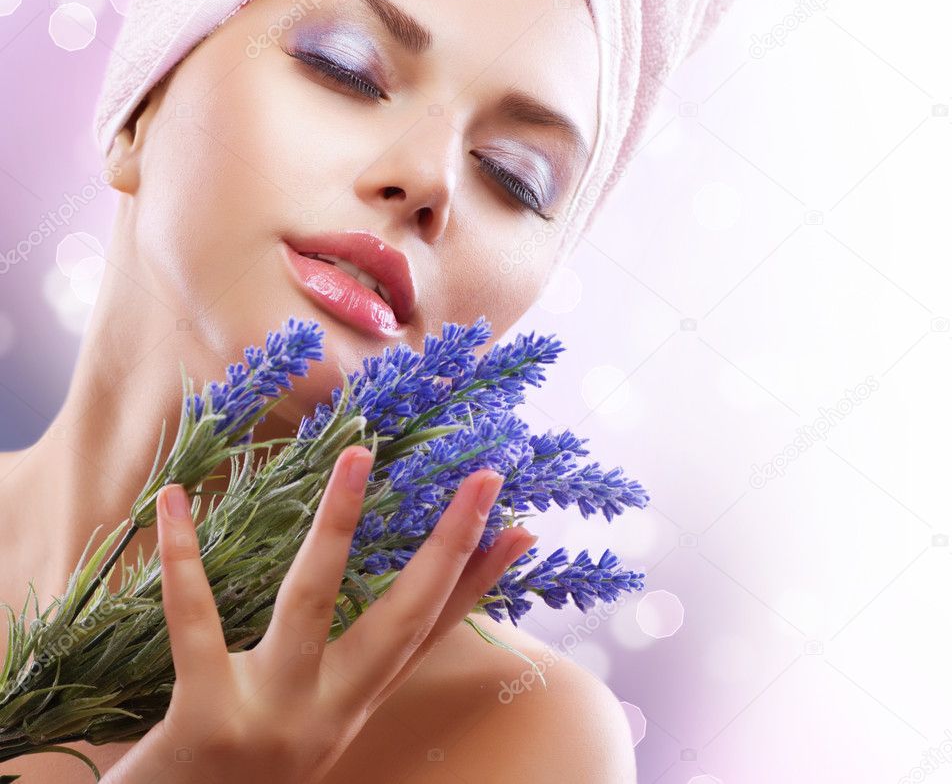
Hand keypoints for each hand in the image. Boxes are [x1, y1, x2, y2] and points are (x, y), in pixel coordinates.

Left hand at [100, 447, 535, 782]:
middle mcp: (330, 715)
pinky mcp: (206, 718)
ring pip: (313, 600)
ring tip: (358, 454)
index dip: (480, 582)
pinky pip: (194, 621)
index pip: (434, 635)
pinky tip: (173, 500)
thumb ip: (340, 671)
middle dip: (450, 544)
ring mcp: (272, 715)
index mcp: (355, 707)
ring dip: (338, 521)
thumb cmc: (238, 770)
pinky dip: (183, 556)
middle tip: (486, 479)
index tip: (521, 530)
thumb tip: (364, 609)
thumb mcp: (309, 723)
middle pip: (404, 618)